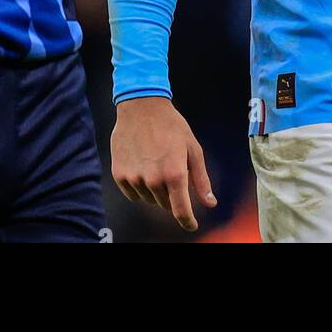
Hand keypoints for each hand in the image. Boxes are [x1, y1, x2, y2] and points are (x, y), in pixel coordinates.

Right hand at [111, 96, 216, 230]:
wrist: (141, 107)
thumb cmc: (172, 126)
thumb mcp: (193, 149)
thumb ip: (201, 179)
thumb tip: (211, 203)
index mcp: (174, 173)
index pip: (180, 211)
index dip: (188, 221)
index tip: (192, 225)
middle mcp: (153, 180)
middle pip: (165, 205)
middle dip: (172, 194)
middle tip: (172, 169)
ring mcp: (134, 178)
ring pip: (149, 199)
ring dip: (155, 189)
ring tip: (156, 163)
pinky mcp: (120, 175)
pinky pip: (133, 194)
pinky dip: (140, 187)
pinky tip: (143, 166)